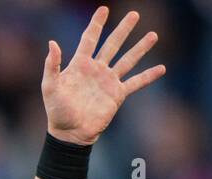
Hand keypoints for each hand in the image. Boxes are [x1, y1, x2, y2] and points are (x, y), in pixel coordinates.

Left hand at [41, 7, 165, 146]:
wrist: (70, 133)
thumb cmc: (57, 111)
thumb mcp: (50, 86)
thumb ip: (52, 65)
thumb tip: (52, 43)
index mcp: (80, 64)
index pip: (89, 39)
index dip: (96, 24)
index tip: (104, 9)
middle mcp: (96, 69)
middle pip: (112, 44)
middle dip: (123, 29)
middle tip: (134, 14)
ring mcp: (108, 81)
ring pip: (127, 60)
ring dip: (140, 48)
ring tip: (153, 35)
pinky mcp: (117, 95)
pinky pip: (136, 83)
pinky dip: (148, 76)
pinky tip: (161, 68)